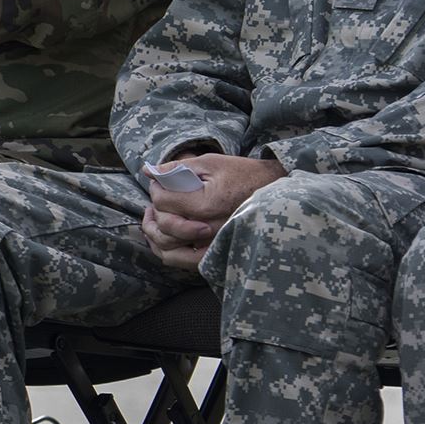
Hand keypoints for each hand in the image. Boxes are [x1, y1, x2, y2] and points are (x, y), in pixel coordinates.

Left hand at [141, 152, 285, 269]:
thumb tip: (148, 171)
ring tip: (154, 216)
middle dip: (155, 210)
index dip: (156, 188)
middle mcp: (210, 230)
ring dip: (155, 232)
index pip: (164, 201)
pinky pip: (181, 260)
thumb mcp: (211, 163)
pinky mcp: (215, 254)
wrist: (275, 192)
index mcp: (207, 205)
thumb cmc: (244, 174)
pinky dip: (166, 249)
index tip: (160, 181)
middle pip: (164, 225)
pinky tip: (164, 232)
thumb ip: (177, 167)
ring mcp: (213, 245)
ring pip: (167, 249)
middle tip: (159, 196)